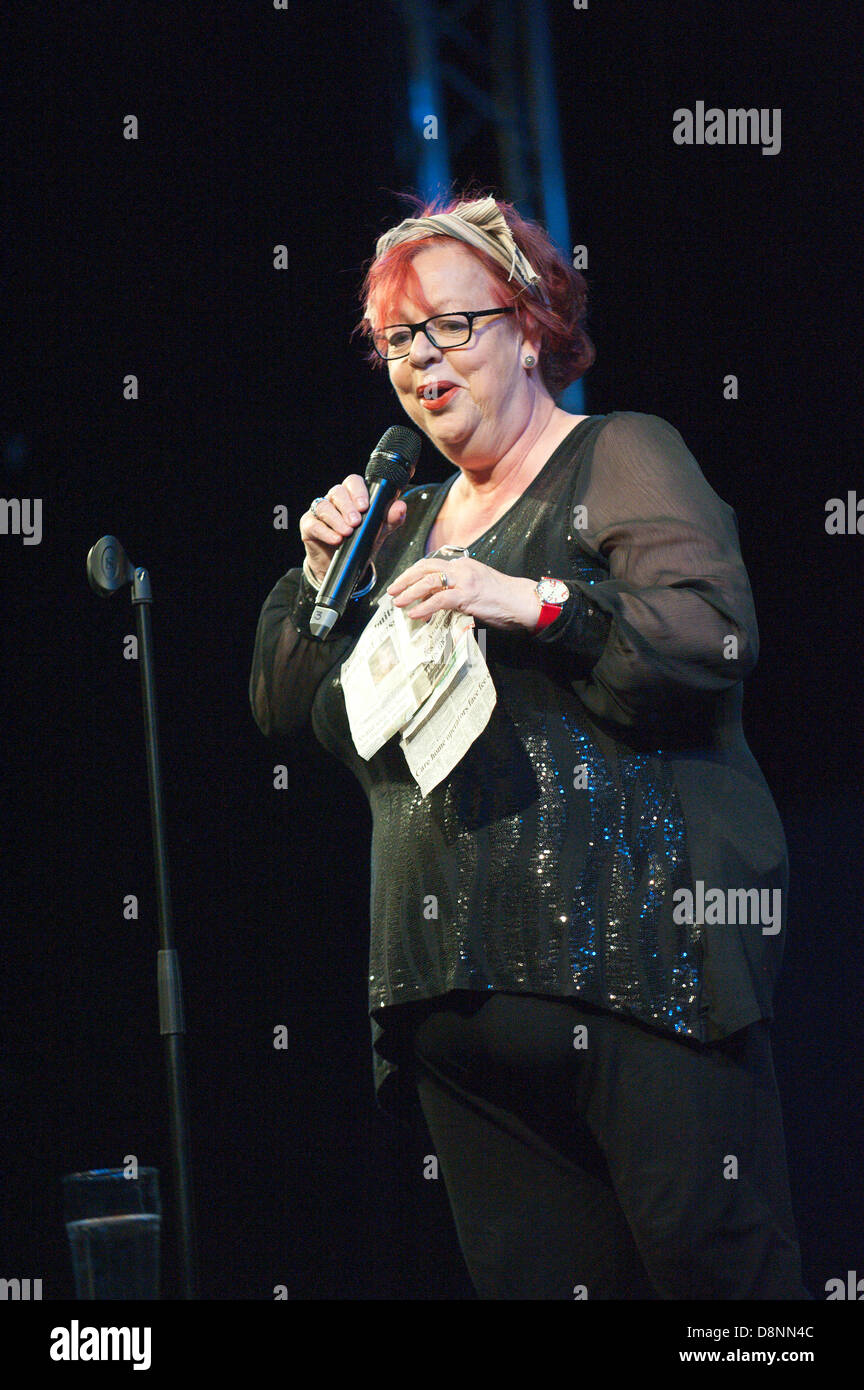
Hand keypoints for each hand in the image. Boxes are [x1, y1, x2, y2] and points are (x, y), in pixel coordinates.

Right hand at [299, 475, 406, 586]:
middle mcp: (335, 500)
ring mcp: (320, 512)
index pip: (353, 482)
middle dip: (347, 507)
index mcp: (352, 496)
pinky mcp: (308, 525)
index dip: (358, 491)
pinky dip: (325, 531)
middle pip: (338, 492)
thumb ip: (391, 519)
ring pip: (324, 506)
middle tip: (356, 522)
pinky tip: (336, 539)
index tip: (364, 507)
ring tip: (347, 532)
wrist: (344, 566)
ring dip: (336, 519)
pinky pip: (313, 523)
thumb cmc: (360, 543)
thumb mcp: (378, 532)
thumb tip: (401, 507)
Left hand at [386, 556, 541, 631]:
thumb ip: (455, 591)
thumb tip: (434, 601)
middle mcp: (461, 568)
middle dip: (405, 579)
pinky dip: (424, 607)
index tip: (401, 583)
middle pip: (425, 568)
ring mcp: (465, 581)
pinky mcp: (468, 595)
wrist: (523, 601)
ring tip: (398, 602)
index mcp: (463, 565)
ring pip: (428, 582)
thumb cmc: (502, 598)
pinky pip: (439, 600)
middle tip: (392, 591)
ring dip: (409, 592)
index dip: (412, 573)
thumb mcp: (475, 588)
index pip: (431, 564)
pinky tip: (415, 614)